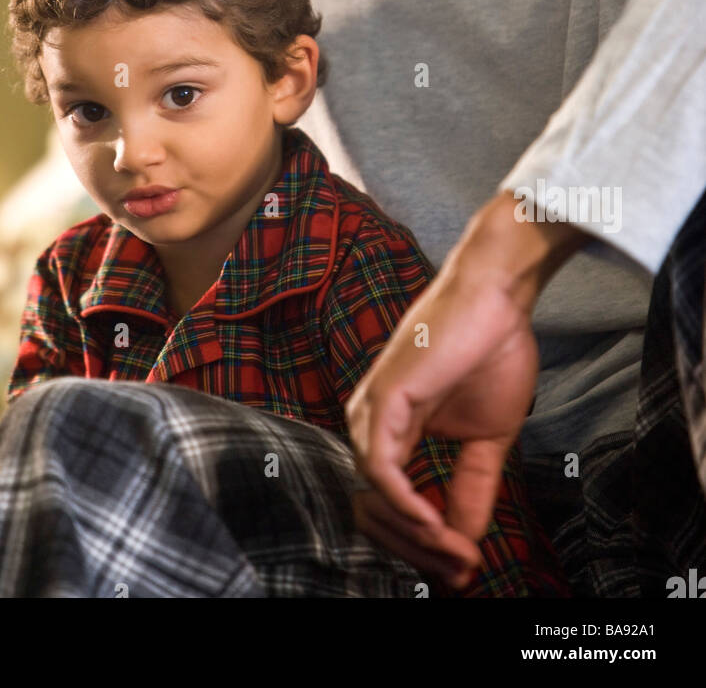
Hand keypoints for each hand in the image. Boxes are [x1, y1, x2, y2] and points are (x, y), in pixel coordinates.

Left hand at [346, 191, 582, 586]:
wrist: (498, 300)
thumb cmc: (491, 352)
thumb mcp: (487, 438)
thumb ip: (471, 488)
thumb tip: (467, 543)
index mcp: (393, 430)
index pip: (391, 503)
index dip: (423, 544)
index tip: (462, 570)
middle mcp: (374, 423)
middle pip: (375, 508)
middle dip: (419, 549)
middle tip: (461, 571)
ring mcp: (374, 410)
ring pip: (374, 496)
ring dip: (416, 535)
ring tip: (457, 553)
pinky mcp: (384, 399)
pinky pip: (382, 469)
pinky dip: (406, 504)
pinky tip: (435, 522)